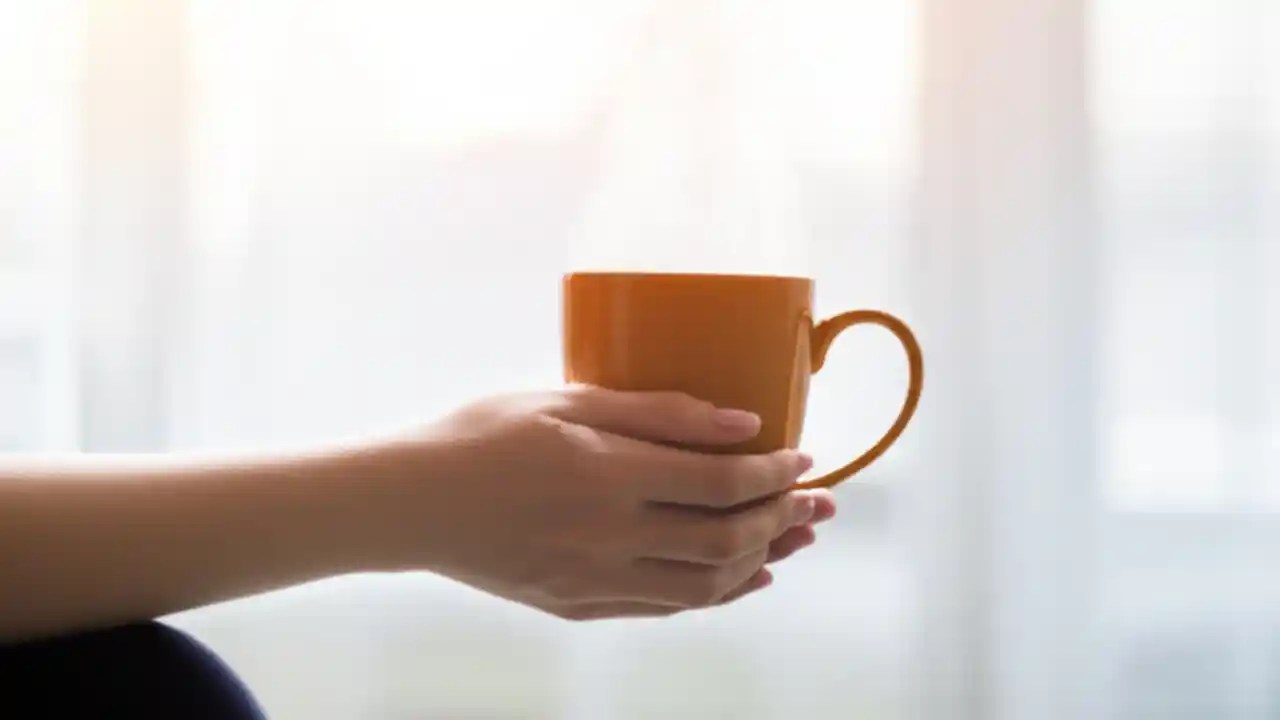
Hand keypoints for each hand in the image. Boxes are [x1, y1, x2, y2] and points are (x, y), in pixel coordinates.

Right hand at [370, 386, 835, 620]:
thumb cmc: (480, 435)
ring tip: (794, 541)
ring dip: (761, 563)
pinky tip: (741, 579)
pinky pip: (666, 609)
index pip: (721, 482)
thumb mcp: (566, 400)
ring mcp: (593, 580)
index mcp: (607, 474)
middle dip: (784, 520)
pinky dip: (715, 596)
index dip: (774, 473)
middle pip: (725, 539)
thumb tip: (742, 421)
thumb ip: (658, 411)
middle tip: (819, 504)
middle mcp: (608, 536)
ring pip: (705, 586)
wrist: (408, 503)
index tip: (803, 457)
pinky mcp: (576, 606)